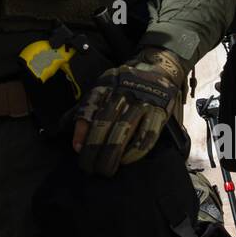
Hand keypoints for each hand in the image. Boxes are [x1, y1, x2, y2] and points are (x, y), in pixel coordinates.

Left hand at [72, 47, 185, 176]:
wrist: (158, 67)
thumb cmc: (124, 86)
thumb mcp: (103, 89)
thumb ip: (87, 111)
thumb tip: (76, 142)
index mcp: (106, 84)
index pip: (91, 107)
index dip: (82, 129)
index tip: (78, 149)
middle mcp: (123, 91)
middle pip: (105, 121)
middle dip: (95, 148)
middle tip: (89, 168)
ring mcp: (142, 101)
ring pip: (124, 129)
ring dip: (113, 153)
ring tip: (105, 169)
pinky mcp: (160, 111)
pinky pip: (147, 134)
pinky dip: (136, 150)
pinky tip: (126, 160)